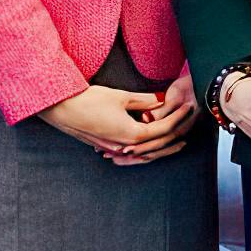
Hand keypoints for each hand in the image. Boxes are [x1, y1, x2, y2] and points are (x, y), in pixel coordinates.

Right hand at [41, 82, 194, 159]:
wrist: (61, 109)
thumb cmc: (88, 101)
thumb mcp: (121, 96)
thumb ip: (145, 100)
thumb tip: (162, 100)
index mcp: (131, 134)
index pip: (162, 129)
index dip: (177, 118)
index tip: (188, 107)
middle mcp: (124, 146)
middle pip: (156, 145)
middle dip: (174, 134)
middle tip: (188, 124)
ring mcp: (114, 149)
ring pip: (144, 152)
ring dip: (161, 146)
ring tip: (174, 142)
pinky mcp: (106, 146)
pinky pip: (132, 153)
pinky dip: (144, 150)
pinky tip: (147, 147)